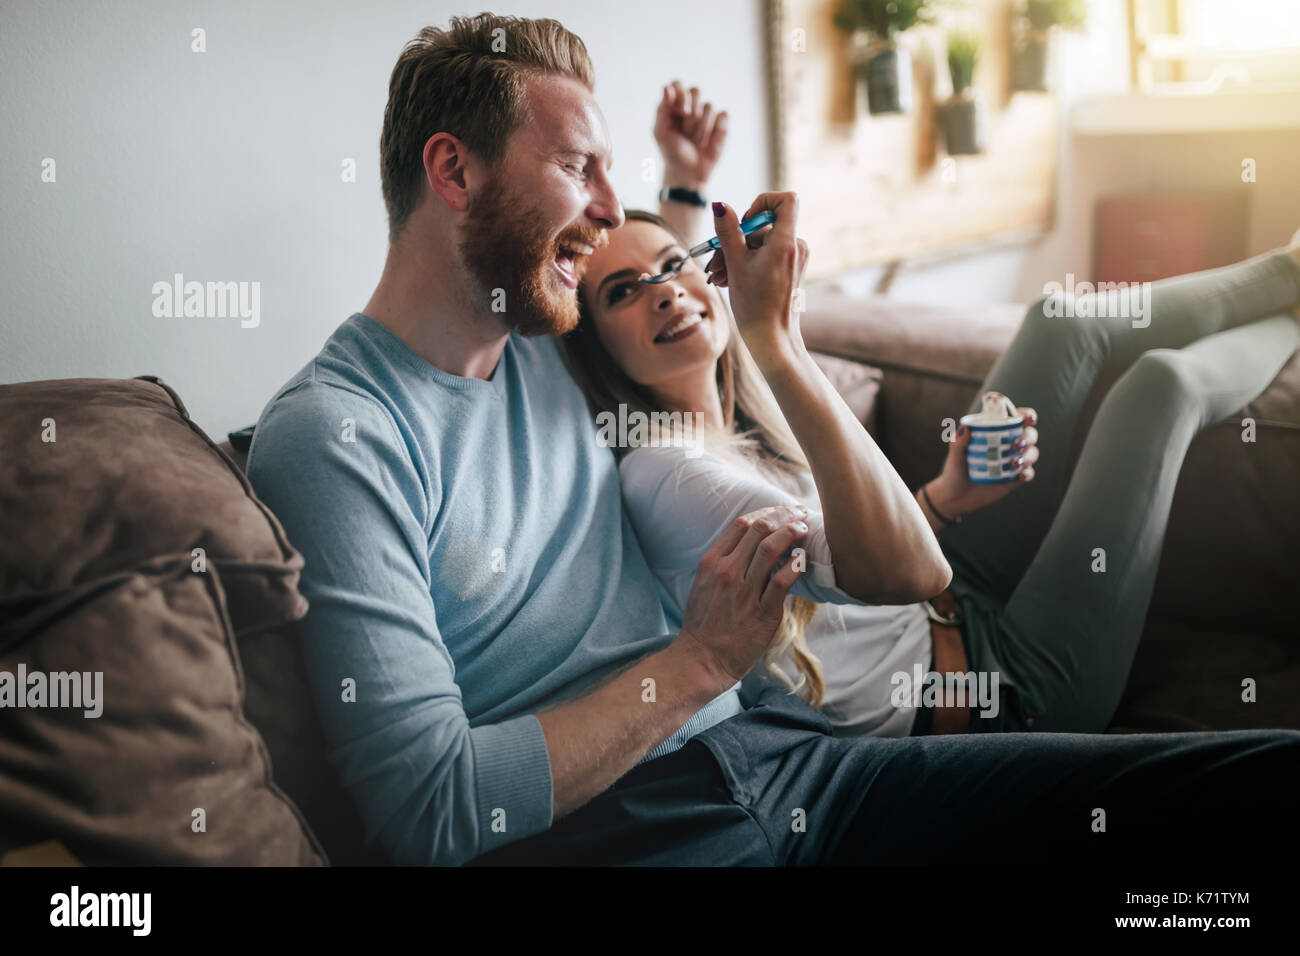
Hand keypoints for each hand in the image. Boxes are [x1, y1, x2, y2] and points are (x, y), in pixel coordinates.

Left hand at [654, 81, 727, 188]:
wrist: (688, 173)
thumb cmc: (671, 152)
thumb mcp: (660, 132)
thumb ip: (663, 109)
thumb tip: (667, 87)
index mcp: (674, 104)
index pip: (678, 85)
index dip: (680, 95)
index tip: (680, 111)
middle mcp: (692, 105)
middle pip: (696, 90)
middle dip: (690, 112)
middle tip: (686, 130)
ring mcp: (707, 114)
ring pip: (709, 106)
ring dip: (700, 128)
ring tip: (696, 141)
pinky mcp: (721, 124)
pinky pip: (723, 115)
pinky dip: (716, 129)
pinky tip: (709, 142)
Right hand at [675, 505, 809, 687]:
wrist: (702, 659)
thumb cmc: (705, 623)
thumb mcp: (705, 584)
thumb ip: (724, 563)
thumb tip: (751, 544)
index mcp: (712, 562)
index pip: (742, 524)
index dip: (767, 513)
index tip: (783, 512)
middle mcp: (727, 572)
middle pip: (760, 529)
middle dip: (784, 516)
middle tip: (801, 515)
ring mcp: (744, 591)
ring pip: (771, 548)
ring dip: (792, 533)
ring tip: (805, 528)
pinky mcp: (762, 611)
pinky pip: (782, 580)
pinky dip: (797, 564)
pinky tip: (804, 558)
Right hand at [704, 193, 808, 367]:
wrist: (772, 340)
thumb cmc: (756, 306)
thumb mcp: (735, 265)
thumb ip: (727, 232)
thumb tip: (720, 205)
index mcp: (786, 242)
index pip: (785, 199)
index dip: (761, 203)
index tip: (743, 223)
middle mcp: (796, 246)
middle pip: (762, 227)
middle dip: (735, 242)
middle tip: (715, 264)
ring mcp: (794, 259)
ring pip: (760, 244)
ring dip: (735, 256)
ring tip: (718, 277)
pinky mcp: (790, 270)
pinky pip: (766, 256)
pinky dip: (747, 264)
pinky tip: (729, 280)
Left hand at [927, 397, 1038, 520]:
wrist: (955, 498)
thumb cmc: (954, 471)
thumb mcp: (954, 457)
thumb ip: (957, 443)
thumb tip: (964, 428)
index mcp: (996, 433)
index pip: (1017, 419)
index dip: (1027, 415)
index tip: (1029, 419)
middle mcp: (1008, 445)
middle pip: (1030, 435)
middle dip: (1028, 438)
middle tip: (1016, 445)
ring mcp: (1013, 462)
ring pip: (1032, 453)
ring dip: (1028, 456)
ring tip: (1014, 463)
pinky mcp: (1014, 479)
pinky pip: (1028, 473)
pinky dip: (1027, 473)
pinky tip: (1020, 476)